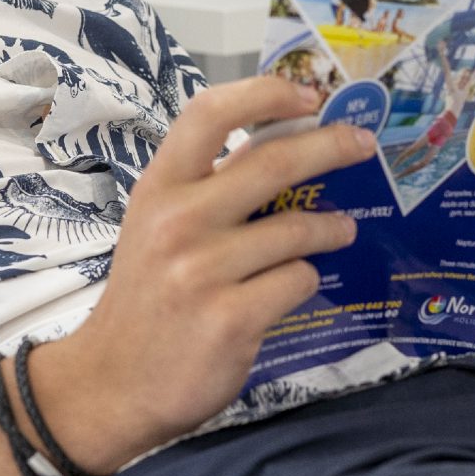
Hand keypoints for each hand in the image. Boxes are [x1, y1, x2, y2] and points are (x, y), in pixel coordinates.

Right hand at [44, 75, 370, 463]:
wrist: (112, 382)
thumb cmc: (146, 297)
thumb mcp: (157, 228)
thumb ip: (207, 190)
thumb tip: (289, 148)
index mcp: (158, 188)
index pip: (209, 113)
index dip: (265, 93)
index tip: (309, 94)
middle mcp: (178, 221)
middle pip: (273, 162)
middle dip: (331, 146)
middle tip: (362, 144)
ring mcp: (203, 271)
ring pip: (298, 229)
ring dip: (332, 227)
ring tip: (342, 230)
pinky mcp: (231, 318)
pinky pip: (297, 280)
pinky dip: (306, 280)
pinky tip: (295, 286)